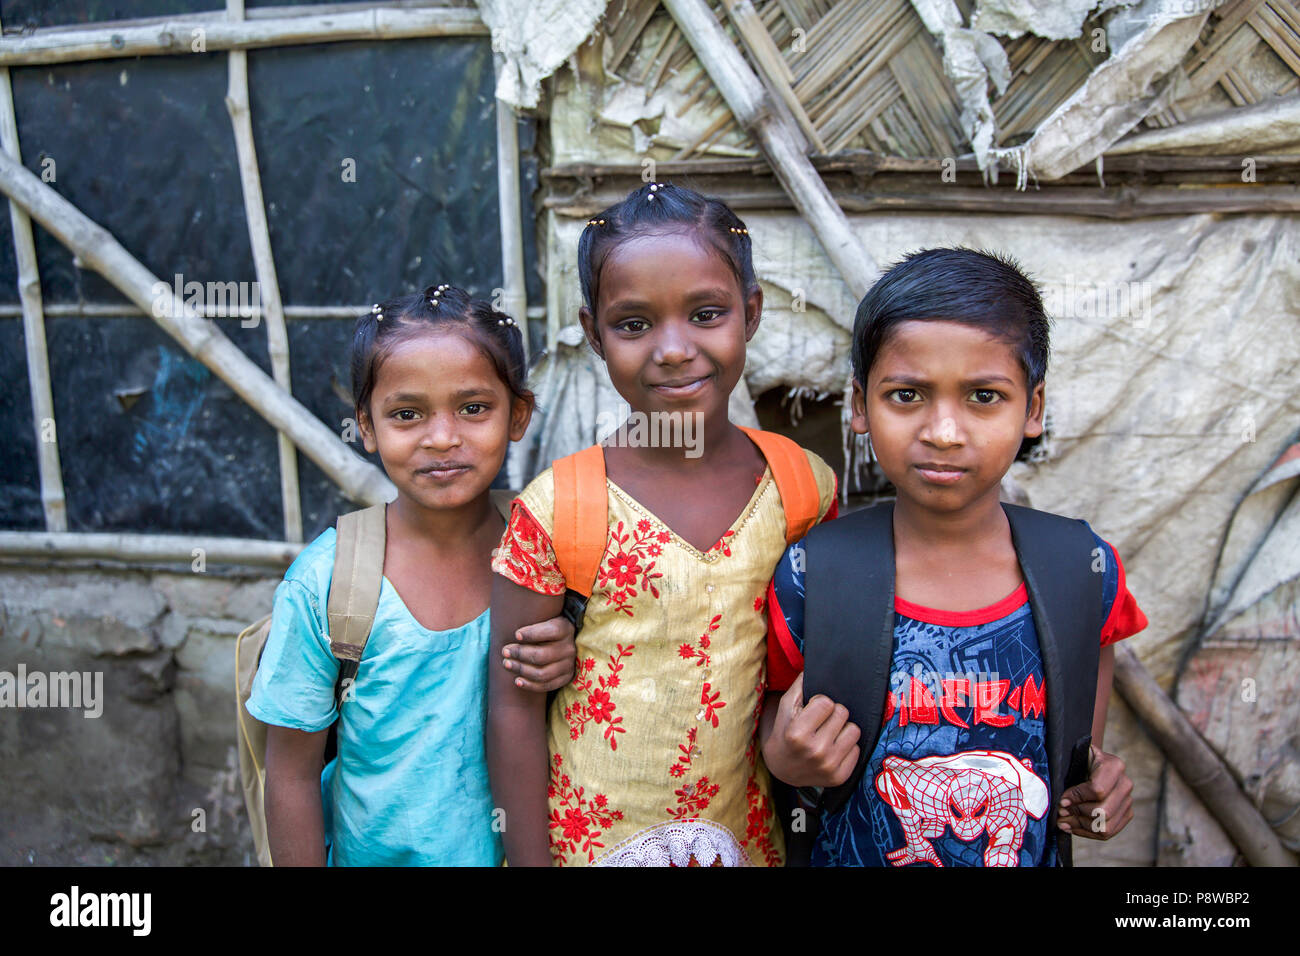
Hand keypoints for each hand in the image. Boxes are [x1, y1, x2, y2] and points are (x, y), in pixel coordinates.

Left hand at [501, 615, 576, 692]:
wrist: (563, 641)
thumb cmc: (545, 627)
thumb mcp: (544, 617)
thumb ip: (531, 617)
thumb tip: (507, 615)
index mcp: (565, 628)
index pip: (550, 631)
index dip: (532, 634)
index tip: (516, 634)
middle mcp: (569, 648)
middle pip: (542, 655)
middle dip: (520, 654)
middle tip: (505, 651)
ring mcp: (568, 664)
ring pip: (542, 673)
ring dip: (521, 670)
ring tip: (507, 664)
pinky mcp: (566, 678)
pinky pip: (547, 685)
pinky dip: (530, 685)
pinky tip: (517, 680)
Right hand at [760, 672, 860, 787]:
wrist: (782, 769)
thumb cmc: (785, 732)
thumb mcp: (785, 708)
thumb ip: (800, 685)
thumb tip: (816, 666)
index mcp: (798, 733)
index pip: (827, 702)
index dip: (819, 703)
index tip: (811, 711)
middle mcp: (815, 751)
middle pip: (842, 713)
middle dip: (832, 714)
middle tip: (820, 723)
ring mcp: (829, 766)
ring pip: (854, 730)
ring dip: (843, 729)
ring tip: (828, 734)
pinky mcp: (840, 777)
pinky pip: (857, 749)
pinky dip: (847, 747)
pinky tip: (832, 750)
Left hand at [1057, 746, 1132, 839]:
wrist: (1092, 761)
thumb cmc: (1080, 758)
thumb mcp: (1073, 757)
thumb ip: (1065, 771)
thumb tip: (1061, 802)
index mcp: (1114, 766)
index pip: (1097, 790)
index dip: (1077, 798)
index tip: (1061, 801)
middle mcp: (1125, 784)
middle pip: (1103, 812)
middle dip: (1078, 814)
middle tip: (1061, 812)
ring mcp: (1127, 800)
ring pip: (1106, 827)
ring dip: (1081, 827)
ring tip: (1064, 821)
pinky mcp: (1125, 814)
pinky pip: (1108, 832)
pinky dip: (1087, 832)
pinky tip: (1072, 827)